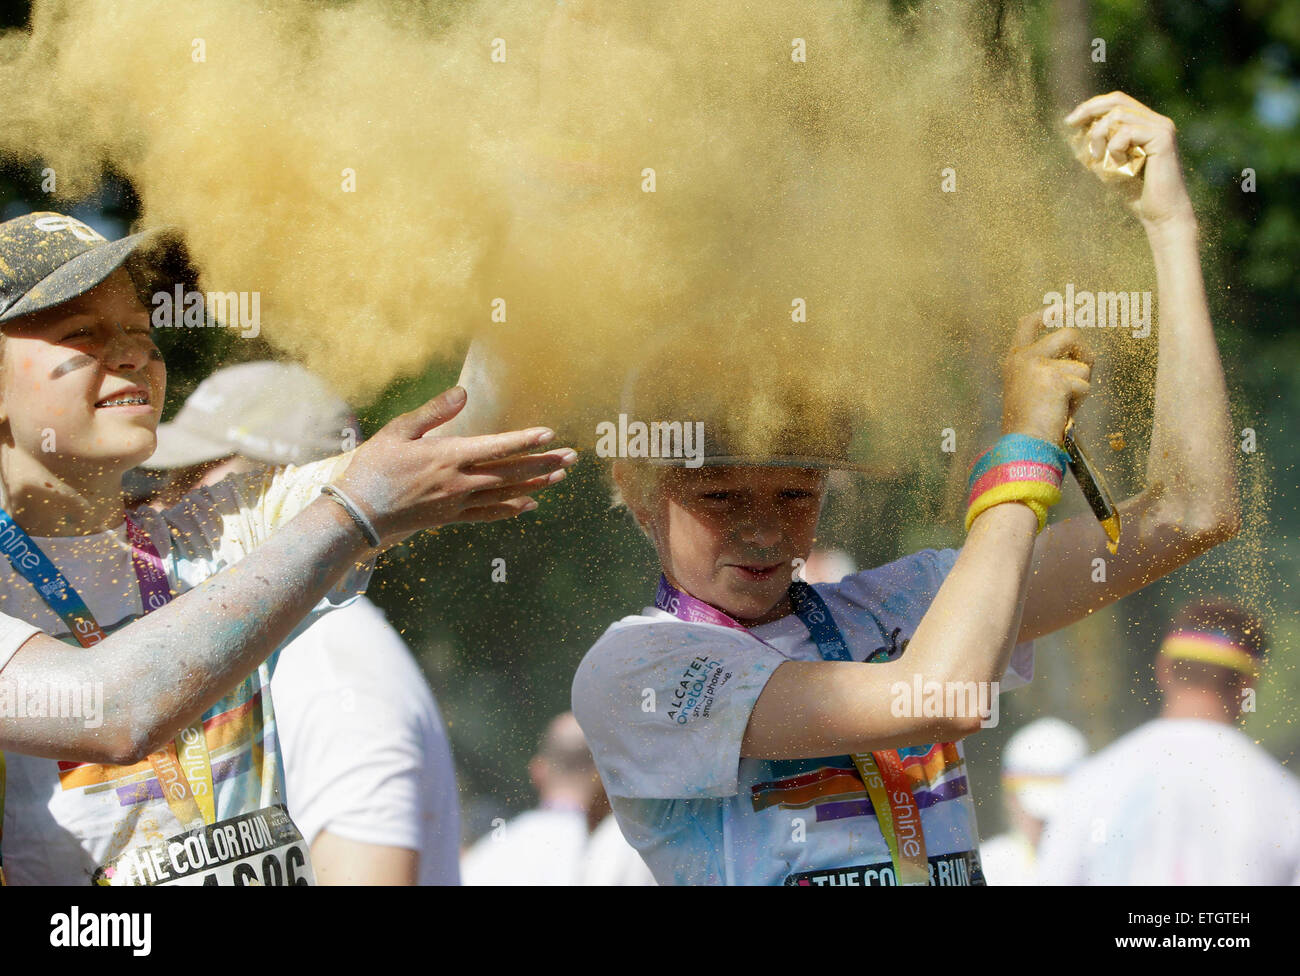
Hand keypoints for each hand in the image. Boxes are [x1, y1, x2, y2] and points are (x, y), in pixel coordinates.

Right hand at [333, 386, 577, 545]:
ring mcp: (458, 502)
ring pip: (506, 493)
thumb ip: (433, 412)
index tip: (550, 434)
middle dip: (544, 463)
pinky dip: (512, 509)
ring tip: (561, 476)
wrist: (359, 514)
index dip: (525, 440)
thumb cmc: (374, 467)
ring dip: (536, 484)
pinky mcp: (452, 518)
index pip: (496, 446)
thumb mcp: (399, 431)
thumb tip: (462, 392)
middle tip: (573, 457)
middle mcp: (460, 481)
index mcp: (448, 455)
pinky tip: (530, 505)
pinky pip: (489, 514)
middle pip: (511, 471)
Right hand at [1000, 311, 1093, 445]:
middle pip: (1069, 335)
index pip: (1028, 323)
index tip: (1067, 308)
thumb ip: (1049, 370)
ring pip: (1082, 365)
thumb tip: (1082, 361)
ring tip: (1061, 406)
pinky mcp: (1054, 378)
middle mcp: (1023, 357)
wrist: (1022, 444)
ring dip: (1080, 386)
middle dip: (1084, 351)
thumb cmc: (1028, 425)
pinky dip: (1079, 401)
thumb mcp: (1032, 390)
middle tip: (1085, 366)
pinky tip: (1061, 413)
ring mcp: (1038, 365)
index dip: (1049, 313)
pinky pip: (1084, 385)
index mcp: (1015, 360)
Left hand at [1064, 91, 1194, 230]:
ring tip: (1098, 160)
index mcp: (1145, 124)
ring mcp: (1161, 127)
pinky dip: (1113, 149)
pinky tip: (1118, 166)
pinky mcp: (1163, 137)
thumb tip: (1073, 127)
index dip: (1091, 107)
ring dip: (1099, 137)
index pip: (1116, 102)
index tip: (1069, 122)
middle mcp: (1156, 121)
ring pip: (1117, 116)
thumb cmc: (1135, 193)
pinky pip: (1126, 132)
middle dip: (1089, 111)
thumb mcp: (1106, 166)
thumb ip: (1095, 147)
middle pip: (1117, 101)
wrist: (1160, 215)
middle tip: (1071, 125)